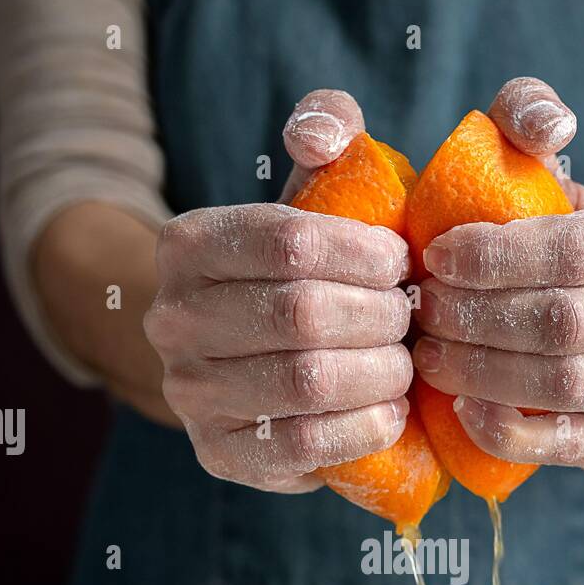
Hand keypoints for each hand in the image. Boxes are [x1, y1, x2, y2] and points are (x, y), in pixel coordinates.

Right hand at [144, 89, 411, 490]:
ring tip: (404, 364)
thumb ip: (326, 131)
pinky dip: (364, 427)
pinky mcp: (219, 453)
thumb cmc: (301, 271)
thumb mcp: (309, 192)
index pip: (292, 242)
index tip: (401, 264)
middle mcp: (172, 319)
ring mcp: (189, 392)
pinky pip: (305, 444)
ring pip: (308, 382)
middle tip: (411, 319)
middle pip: (304, 315)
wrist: (248, 361)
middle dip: (381, 318)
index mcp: (187, 244)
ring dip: (380, 374)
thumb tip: (320, 136)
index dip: (366, 255)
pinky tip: (390, 411)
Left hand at [412, 77, 583, 469]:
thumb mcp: (551, 169)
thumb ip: (531, 121)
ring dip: (482, 374)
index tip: (434, 257)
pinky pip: (569, 446)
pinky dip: (508, 433)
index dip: (494, 259)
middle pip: (564, 324)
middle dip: (477, 320)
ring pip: (563, 386)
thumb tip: (545, 126)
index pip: (573, 252)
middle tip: (421, 312)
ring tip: (429, 357)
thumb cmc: (563, 234)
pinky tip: (462, 409)